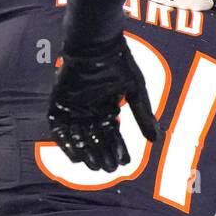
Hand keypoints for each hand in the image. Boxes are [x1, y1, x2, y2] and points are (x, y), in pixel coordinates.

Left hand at [47, 37, 161, 171]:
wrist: (96, 45)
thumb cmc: (119, 64)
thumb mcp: (136, 91)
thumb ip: (143, 116)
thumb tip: (156, 140)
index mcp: (107, 107)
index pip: (113, 134)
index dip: (119, 149)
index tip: (125, 163)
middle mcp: (90, 110)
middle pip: (96, 139)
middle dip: (103, 154)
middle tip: (110, 170)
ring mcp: (73, 108)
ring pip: (79, 137)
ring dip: (87, 153)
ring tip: (95, 167)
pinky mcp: (59, 104)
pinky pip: (60, 129)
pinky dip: (66, 144)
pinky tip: (76, 157)